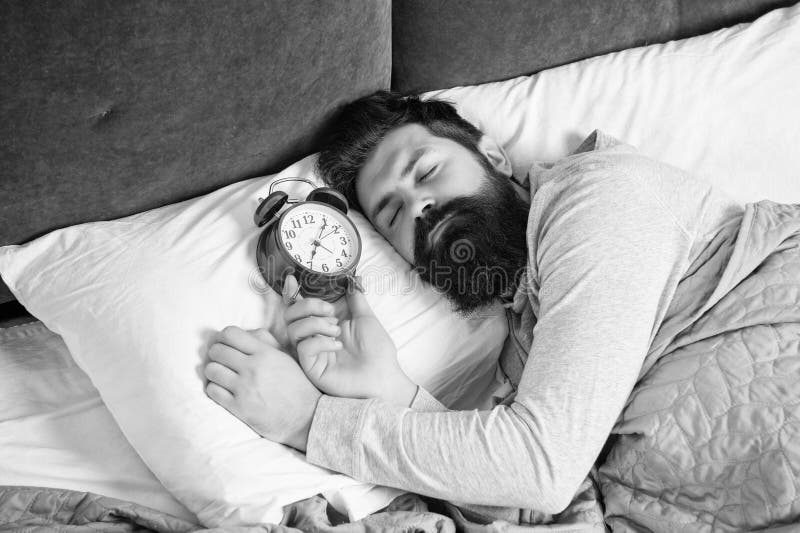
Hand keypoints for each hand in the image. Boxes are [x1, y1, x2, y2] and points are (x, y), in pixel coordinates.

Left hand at [204, 326, 319, 450]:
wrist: (307, 416)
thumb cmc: (297, 385)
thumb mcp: (286, 358)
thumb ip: (266, 342)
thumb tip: (245, 333)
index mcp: (265, 353)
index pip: (230, 333)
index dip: (224, 338)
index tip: (227, 344)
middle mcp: (253, 367)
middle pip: (217, 350)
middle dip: (217, 354)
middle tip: (222, 361)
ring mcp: (245, 388)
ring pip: (211, 370)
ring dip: (214, 372)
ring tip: (222, 375)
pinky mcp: (239, 407)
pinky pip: (213, 391)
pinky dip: (215, 389)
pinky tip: (224, 390)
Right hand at [283, 275, 417, 406]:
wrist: (384, 376)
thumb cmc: (377, 350)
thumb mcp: (366, 318)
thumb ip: (356, 298)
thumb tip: (355, 279)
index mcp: (324, 323)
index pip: (300, 307)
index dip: (292, 293)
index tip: (291, 279)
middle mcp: (314, 337)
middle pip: (290, 315)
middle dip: (307, 306)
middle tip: (330, 312)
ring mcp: (312, 353)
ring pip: (293, 330)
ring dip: (315, 324)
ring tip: (336, 331)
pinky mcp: (312, 368)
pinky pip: (304, 348)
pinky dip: (320, 342)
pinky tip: (337, 346)